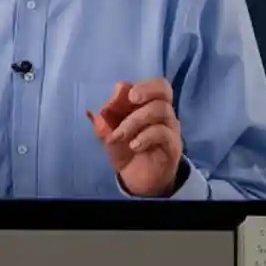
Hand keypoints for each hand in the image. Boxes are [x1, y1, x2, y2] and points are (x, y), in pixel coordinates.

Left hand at [86, 78, 182, 197]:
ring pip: (160, 110)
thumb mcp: (109, 137)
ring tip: (119, 136)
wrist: (138, 180)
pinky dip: (146, 136)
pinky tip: (133, 145)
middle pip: (163, 88)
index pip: (148, 85)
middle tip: (131, 98)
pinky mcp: (173, 145)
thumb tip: (92, 112)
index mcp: (147, 104)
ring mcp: (170, 128)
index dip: (132, 88)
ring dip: (135, 120)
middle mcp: (162, 112)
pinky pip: (163, 133)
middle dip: (146, 89)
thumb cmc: (125, 151)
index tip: (114, 101)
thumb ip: (103, 124)